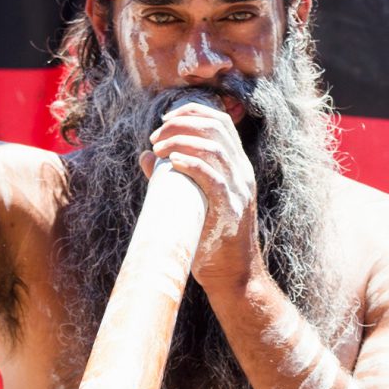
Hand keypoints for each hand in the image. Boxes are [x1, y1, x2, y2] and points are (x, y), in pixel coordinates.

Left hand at [141, 99, 260, 289]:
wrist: (234, 275)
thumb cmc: (210, 239)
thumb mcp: (193, 199)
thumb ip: (172, 175)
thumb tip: (146, 155)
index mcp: (237, 166)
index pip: (221, 122)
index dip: (192, 113)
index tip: (165, 119)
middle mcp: (242, 173)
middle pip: (216, 128)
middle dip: (182, 124)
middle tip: (156, 136)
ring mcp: (239, 191)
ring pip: (214, 148)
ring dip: (181, 141)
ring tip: (159, 147)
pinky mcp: (230, 209)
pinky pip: (213, 179)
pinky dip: (192, 165)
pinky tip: (173, 162)